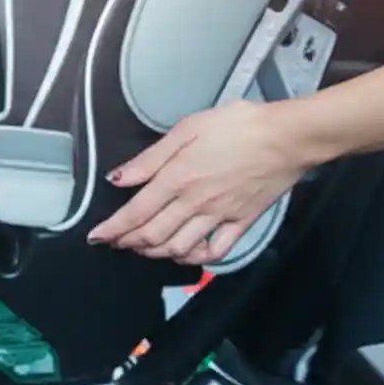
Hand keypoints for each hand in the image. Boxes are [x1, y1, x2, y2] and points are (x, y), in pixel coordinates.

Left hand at [87, 100, 321, 264]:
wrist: (287, 136)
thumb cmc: (238, 124)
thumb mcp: (188, 128)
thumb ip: (152, 157)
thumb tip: (120, 178)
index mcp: (178, 177)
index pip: (136, 212)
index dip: (113, 229)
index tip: (96, 237)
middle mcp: (195, 203)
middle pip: (153, 235)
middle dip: (128, 243)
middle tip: (115, 243)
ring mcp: (220, 216)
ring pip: (179, 248)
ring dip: (155, 253)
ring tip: (143, 248)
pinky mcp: (242, 223)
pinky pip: (215, 252)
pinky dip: (196, 260)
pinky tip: (186, 255)